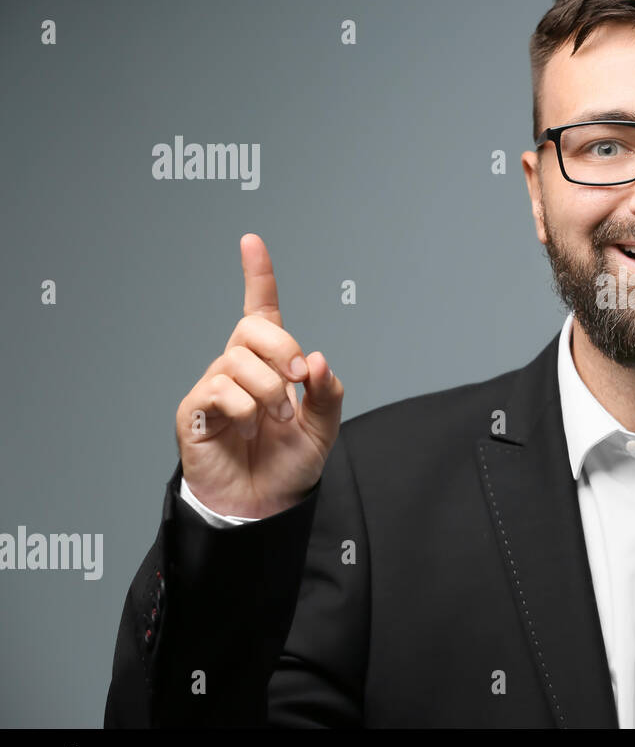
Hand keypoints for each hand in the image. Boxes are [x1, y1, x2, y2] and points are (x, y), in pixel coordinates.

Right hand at [175, 234, 343, 517]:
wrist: (265, 505)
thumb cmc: (288, 464)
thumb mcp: (324, 426)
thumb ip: (327, 392)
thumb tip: (317, 359)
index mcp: (270, 363)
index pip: (261, 310)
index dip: (257, 275)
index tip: (252, 241)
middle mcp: (238, 367)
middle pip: (254, 329)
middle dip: (285, 351)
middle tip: (298, 382)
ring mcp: (214, 387)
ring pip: (240, 361)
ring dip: (269, 391)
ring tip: (272, 420)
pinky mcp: (194, 410)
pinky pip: (220, 389)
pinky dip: (246, 409)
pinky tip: (248, 428)